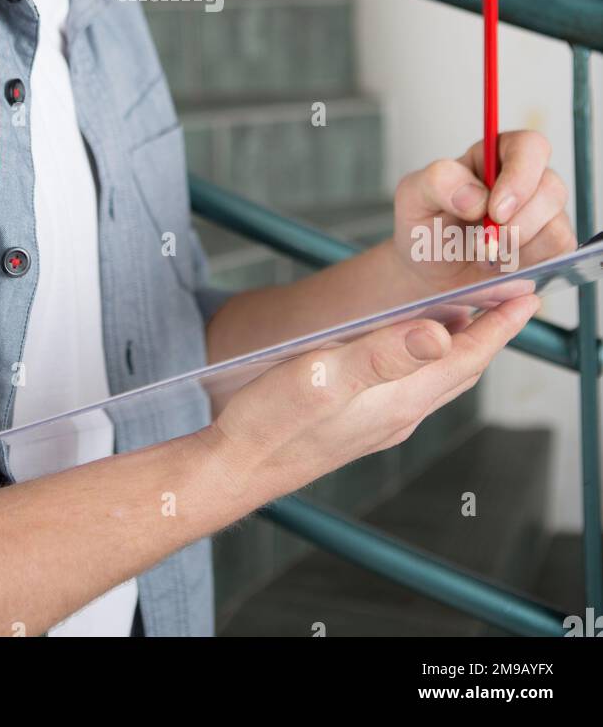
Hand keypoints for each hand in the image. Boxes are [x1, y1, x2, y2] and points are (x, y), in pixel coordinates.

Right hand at [204, 293, 541, 505]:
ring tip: (474, 314)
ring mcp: (381, 423)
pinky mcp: (360, 424)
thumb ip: (383, 354)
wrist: (235, 467)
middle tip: (512, 299)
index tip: (528, 296)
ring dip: (462, 347)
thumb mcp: (325, 375)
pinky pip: (412, 387)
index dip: (500, 326)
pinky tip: (412, 344)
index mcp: (399, 401)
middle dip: (491, 333)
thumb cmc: (272, 421)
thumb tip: (442, 333)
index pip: (467, 359)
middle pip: (461, 370)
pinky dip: (428, 359)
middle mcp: (399, 415)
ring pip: (438, 380)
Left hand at [391, 129, 576, 293]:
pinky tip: (500, 265)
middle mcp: (526, 181)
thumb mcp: (413, 196)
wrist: (431, 272)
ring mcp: (543, 214)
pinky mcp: (551, 246)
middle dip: (518, 224)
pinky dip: (527, 266)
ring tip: (484, 254)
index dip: (521, 176)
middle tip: (485, 242)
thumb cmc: (425, 227)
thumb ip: (438, 182)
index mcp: (494, 156)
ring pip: (556, 226)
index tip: (495, 211)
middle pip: (552, 188)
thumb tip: (475, 196)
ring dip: (517, 249)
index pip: (530, 147)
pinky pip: (557, 254)